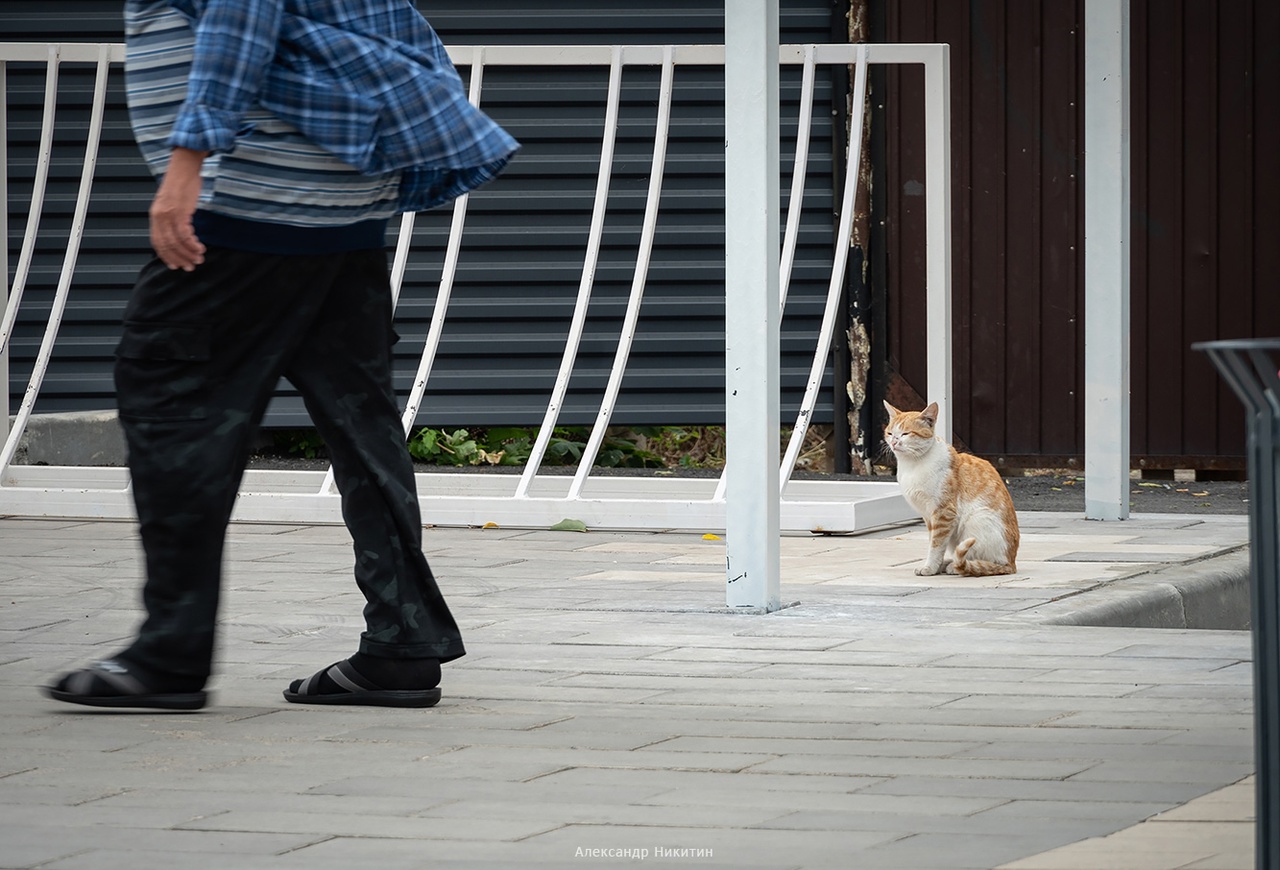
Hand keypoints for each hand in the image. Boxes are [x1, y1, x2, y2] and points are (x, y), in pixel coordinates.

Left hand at [150, 147, 208, 270]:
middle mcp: (159, 217)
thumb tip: (179, 234)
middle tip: (190, 267)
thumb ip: (171, 217)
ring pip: (176, 242)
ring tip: (199, 259)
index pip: (157, 242)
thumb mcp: (171, 203)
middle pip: (167, 245)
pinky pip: (185, 234)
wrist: (184, 168)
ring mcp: (168, 215)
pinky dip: (193, 244)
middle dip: (179, 259)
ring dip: (189, 253)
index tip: (175, 265)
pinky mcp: (180, 212)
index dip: (166, 256)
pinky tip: (200, 248)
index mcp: (155, 216)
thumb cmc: (181, 184)